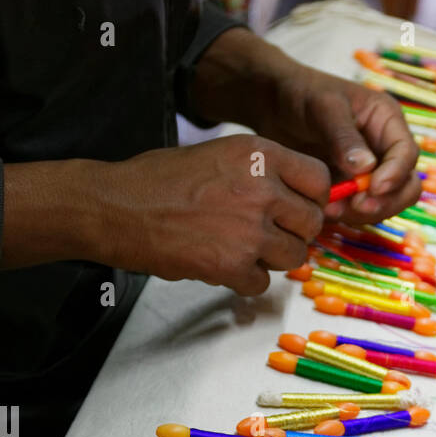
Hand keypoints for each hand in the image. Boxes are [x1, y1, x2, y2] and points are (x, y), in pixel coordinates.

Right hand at [2, 135, 329, 295]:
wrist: (117, 207)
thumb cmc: (161, 180)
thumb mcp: (220, 154)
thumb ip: (263, 173)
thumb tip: (297, 199)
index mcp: (259, 154)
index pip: (319, 180)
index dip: (312, 199)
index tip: (298, 208)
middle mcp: (261, 189)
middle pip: (311, 223)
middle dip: (294, 232)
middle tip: (269, 234)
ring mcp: (249, 230)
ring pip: (293, 256)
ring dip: (272, 258)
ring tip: (241, 248)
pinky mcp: (232, 265)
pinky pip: (262, 282)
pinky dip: (246, 280)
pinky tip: (221, 264)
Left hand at [268, 67, 422, 225]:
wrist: (274, 105)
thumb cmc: (302, 93)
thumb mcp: (323, 107)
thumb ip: (344, 137)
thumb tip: (366, 168)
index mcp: (386, 120)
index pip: (406, 153)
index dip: (395, 175)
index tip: (373, 189)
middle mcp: (384, 148)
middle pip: (406, 186)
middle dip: (386, 201)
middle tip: (356, 206)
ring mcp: (369, 171)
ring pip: (385, 203)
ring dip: (363, 213)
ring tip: (331, 208)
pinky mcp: (351, 188)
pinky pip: (359, 210)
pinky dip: (346, 214)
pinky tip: (323, 209)